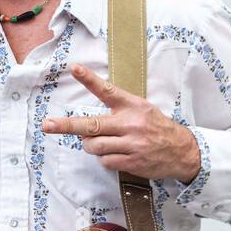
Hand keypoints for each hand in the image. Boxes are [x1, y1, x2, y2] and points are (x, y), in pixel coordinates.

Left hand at [42, 64, 200, 182]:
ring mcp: (131, 144)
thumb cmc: (156, 128)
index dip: (90, 79)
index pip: (107, 90)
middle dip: (67, 125)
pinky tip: (117, 154)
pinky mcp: (132, 161)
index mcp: (132, 105)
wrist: (183, 151)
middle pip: (92, 125)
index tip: (75, 68)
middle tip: (47, 125)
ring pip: (94, 146)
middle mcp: (130, 123)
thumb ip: (117, 110)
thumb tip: (86, 124)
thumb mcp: (142, 109)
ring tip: (103, 143)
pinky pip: (105, 161)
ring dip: (91, 146)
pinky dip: (105, 158)